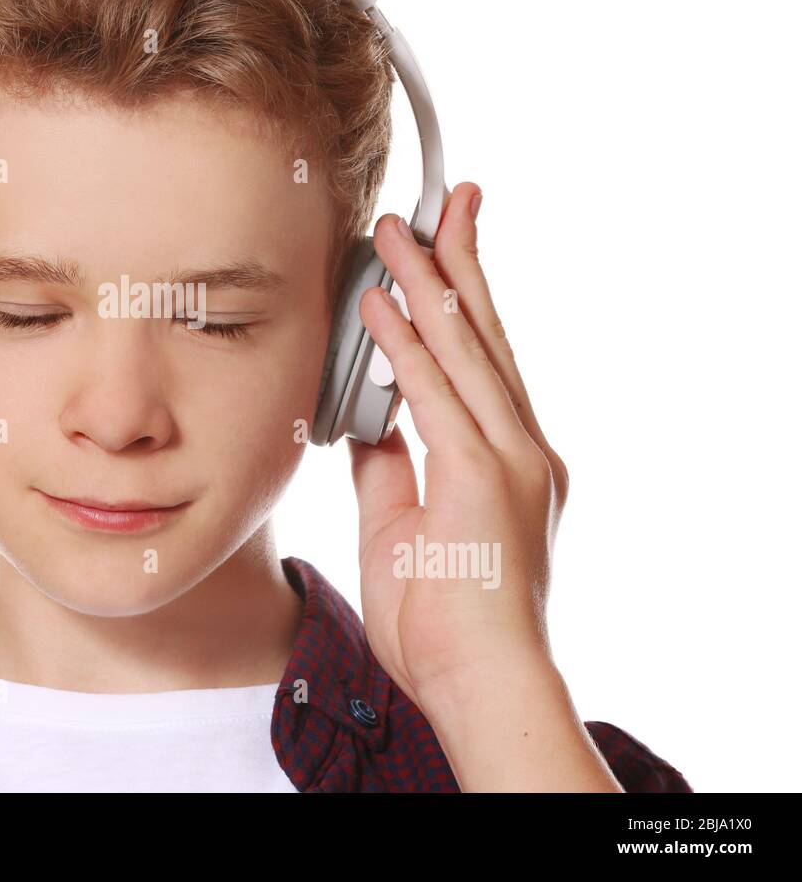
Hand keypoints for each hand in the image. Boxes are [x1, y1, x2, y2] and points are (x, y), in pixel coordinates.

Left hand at [349, 182, 569, 709]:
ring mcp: (509, 459)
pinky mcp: (482, 477)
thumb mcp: (403, 525)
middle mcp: (520, 447)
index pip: (483, 361)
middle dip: (459, 263)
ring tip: (394, 230)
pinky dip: (406, 344)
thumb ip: (391, 466)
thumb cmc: (446, 622)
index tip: (436, 254)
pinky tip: (380, 303)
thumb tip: (366, 421)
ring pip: (464, 349)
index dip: (459, 301)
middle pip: (487, 335)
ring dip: (425, 284)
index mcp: (508, 459)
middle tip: (444, 202)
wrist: (482, 684)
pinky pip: (435, 393)